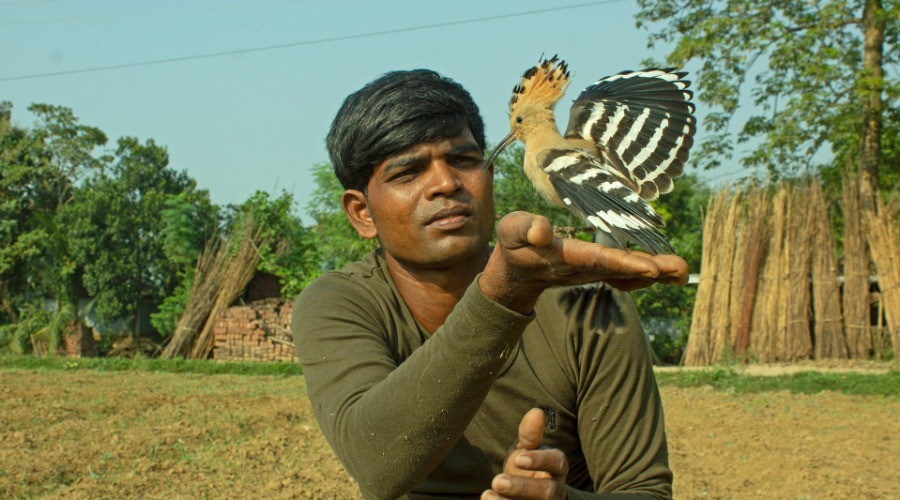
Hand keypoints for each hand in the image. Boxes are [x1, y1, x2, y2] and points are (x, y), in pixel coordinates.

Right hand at [480, 211, 688, 312]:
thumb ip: (525, 228)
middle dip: (650, 269)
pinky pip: (625, 276)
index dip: (623, 262)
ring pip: (627, 274)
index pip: (596, 259)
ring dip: (656, 273)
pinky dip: (647, 275)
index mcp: (563, 258)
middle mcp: (582, 269)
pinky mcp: (597, 271)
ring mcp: (592, 273)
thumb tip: (542, 230)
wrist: (516, 273)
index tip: (650, 266)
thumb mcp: (511, 230)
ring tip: (682, 270)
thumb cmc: (514, 244)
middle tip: (680, 268)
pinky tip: (668, 273)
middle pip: (620, 269)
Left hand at [481, 408, 567, 499]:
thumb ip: (530, 435)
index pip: (556, 462)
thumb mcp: (526, 450)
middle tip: (497, 481)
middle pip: (546, 490)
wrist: (527, 496)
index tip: (518, 459)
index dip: (539, 461)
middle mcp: (555, 489)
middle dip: (522, 487)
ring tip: (487, 495)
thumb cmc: (526, 468)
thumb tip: (537, 411)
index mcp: (557, 467)